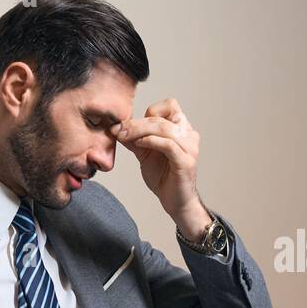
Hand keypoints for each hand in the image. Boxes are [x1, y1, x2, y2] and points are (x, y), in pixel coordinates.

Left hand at [113, 98, 210, 236]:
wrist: (175, 201)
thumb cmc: (164, 177)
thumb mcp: (144, 154)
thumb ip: (134, 140)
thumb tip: (116, 128)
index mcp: (182, 129)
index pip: (169, 105)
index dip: (149, 112)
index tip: (130, 124)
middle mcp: (189, 134)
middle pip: (162, 117)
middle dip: (136, 123)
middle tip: (118, 130)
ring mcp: (190, 147)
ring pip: (163, 128)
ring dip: (139, 131)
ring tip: (125, 137)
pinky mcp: (186, 161)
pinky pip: (167, 144)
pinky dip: (150, 141)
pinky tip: (138, 145)